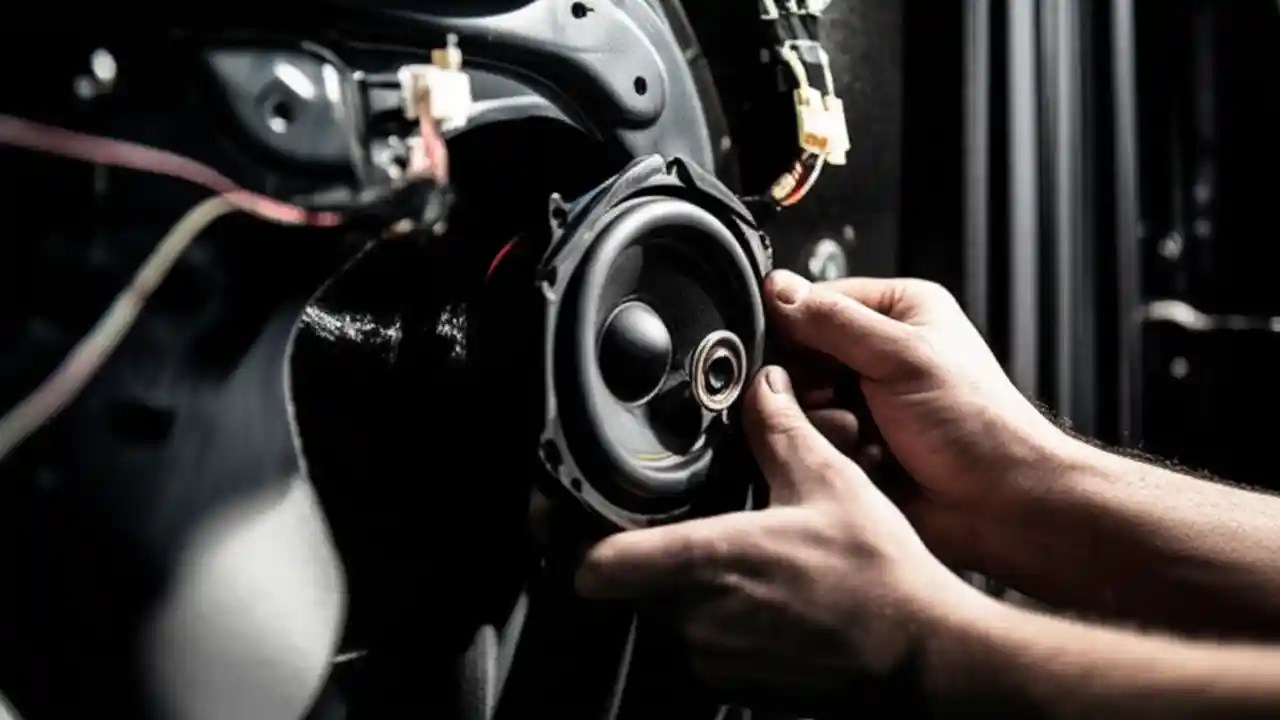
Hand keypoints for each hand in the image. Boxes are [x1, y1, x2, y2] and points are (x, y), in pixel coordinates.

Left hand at [575, 367, 983, 705]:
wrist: (924, 656)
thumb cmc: (880, 576)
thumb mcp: (829, 483)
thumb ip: (779, 430)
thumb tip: (760, 386)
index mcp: (707, 561)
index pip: (594, 563)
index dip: (567, 537)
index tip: (563, 511)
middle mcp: (697, 618)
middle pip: (628, 582)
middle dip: (643, 549)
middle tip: (673, 519)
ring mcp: (714, 658)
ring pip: (665, 613)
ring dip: (685, 584)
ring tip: (737, 556)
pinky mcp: (736, 686)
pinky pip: (701, 644)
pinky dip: (716, 618)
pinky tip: (763, 595)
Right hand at [764, 270, 1070, 570]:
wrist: (1001, 506)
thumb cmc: (975, 425)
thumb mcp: (901, 357)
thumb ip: (833, 321)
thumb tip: (777, 289)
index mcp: (900, 311)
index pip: (816, 302)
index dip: (794, 328)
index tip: (789, 354)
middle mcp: (881, 352)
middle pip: (802, 356)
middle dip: (811, 385)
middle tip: (836, 400)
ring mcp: (868, 400)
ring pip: (802, 403)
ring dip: (823, 424)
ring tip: (861, 437)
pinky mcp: (857, 444)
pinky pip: (813, 441)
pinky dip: (830, 452)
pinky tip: (864, 461)